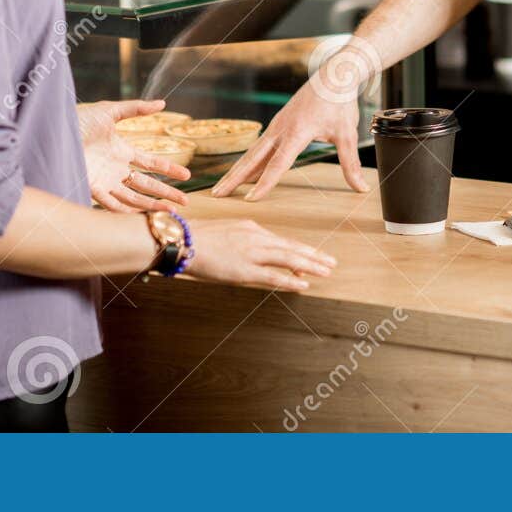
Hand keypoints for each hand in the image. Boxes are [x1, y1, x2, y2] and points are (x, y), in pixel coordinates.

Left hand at [78, 99, 189, 213]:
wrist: (52, 130)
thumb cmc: (78, 119)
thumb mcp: (110, 111)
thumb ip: (137, 108)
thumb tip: (162, 103)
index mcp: (122, 151)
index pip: (151, 164)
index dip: (169, 170)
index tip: (187, 176)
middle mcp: (116, 169)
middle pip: (146, 185)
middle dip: (166, 194)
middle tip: (186, 203)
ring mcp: (104, 180)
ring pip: (133, 197)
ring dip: (151, 205)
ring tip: (169, 212)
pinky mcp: (91, 187)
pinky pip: (111, 203)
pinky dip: (126, 211)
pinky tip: (141, 216)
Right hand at [186, 218, 336, 290]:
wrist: (180, 240)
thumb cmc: (195, 239)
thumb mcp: (224, 232)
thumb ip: (240, 240)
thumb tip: (248, 252)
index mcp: (250, 228)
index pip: (280, 241)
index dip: (298, 250)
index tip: (313, 256)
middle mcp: (255, 237)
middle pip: (291, 247)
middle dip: (313, 255)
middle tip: (331, 262)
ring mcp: (251, 252)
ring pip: (288, 258)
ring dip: (310, 265)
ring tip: (327, 271)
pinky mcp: (244, 268)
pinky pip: (273, 275)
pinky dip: (290, 279)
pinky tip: (304, 284)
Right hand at [212, 74, 369, 199]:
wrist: (334, 75)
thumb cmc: (340, 103)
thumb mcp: (348, 135)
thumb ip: (351, 164)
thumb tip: (361, 188)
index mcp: (297, 132)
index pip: (277, 163)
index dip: (264, 183)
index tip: (250, 199)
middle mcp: (281, 129)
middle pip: (253, 158)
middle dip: (234, 178)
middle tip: (217, 195)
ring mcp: (278, 125)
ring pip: (253, 151)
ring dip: (237, 169)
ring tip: (222, 187)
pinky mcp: (279, 123)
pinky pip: (260, 145)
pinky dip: (249, 160)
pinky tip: (244, 172)